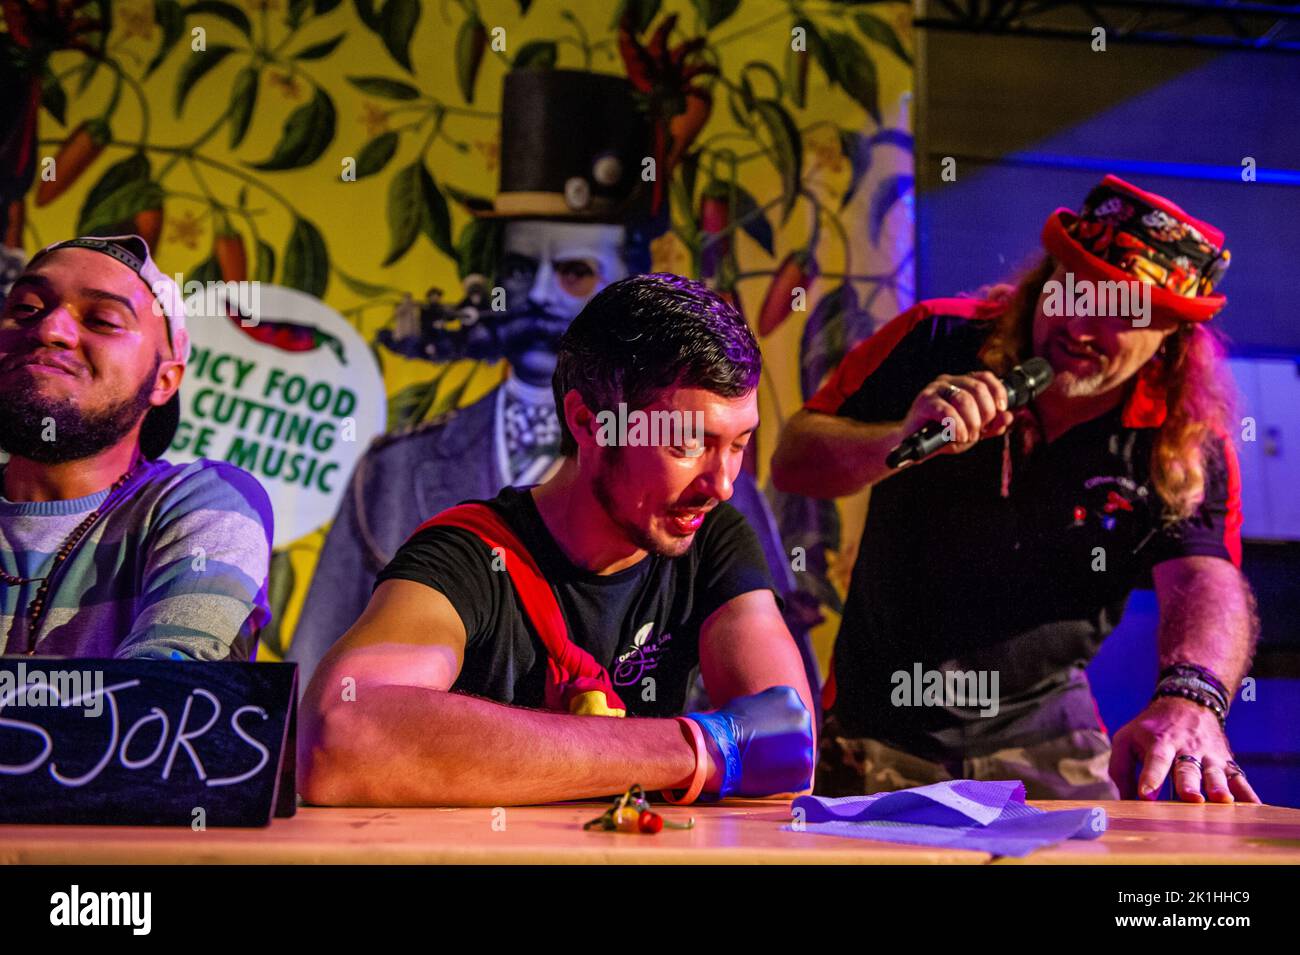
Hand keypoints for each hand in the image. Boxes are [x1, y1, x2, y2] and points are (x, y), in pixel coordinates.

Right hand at [690, 685, 813, 797]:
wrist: (721, 745)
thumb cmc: (726, 725)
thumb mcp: (746, 705)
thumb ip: (763, 711)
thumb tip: (764, 719)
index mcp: (788, 696)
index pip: (790, 714)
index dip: (778, 729)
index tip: (767, 739)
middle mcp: (802, 713)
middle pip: (799, 732)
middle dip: (787, 744)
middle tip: (768, 755)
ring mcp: (806, 738)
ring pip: (801, 753)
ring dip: (788, 761)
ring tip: (766, 767)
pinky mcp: (805, 762)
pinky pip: (800, 772)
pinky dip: (788, 777)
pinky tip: (771, 777)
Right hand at [898, 372, 1015, 457]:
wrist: (914, 448)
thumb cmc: (943, 436)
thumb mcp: (973, 432)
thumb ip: (992, 426)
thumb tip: (1009, 417)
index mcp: (961, 384)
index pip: (985, 377)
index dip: (998, 392)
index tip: (1001, 410)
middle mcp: (949, 382)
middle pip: (978, 388)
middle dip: (985, 413)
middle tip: (980, 431)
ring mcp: (935, 390)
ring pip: (964, 398)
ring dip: (972, 421)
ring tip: (968, 437)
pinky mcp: (924, 402)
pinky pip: (947, 411)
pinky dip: (957, 426)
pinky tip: (959, 436)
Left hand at [1109, 696, 1260, 803]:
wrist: (1188, 702)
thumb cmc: (1151, 728)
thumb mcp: (1126, 739)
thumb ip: (1120, 769)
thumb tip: (1124, 801)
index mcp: (1160, 742)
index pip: (1154, 760)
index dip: (1150, 777)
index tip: (1145, 795)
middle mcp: (1187, 748)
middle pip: (1187, 769)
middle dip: (1189, 784)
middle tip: (1190, 798)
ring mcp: (1210, 756)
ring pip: (1215, 773)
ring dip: (1219, 787)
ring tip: (1222, 800)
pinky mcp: (1227, 762)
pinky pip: (1239, 779)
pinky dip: (1247, 793)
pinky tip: (1254, 807)